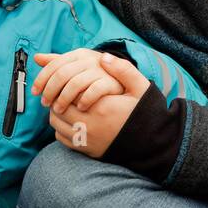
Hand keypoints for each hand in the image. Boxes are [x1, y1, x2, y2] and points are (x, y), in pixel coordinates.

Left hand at [37, 52, 151, 157]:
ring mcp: (87, 140)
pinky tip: (69, 119)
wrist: (150, 142)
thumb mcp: (139, 88)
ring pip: (57, 124)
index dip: (64, 85)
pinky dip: (60, 128)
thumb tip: (104, 57)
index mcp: (101, 108)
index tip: (68, 79)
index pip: (68, 93)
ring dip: (57, 113)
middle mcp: (90, 126)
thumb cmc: (144, 112)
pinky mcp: (86, 150)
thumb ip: (123, 70)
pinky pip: (62, 138)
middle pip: (58, 109)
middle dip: (57, 98)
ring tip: (65, 103)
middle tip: (62, 90)